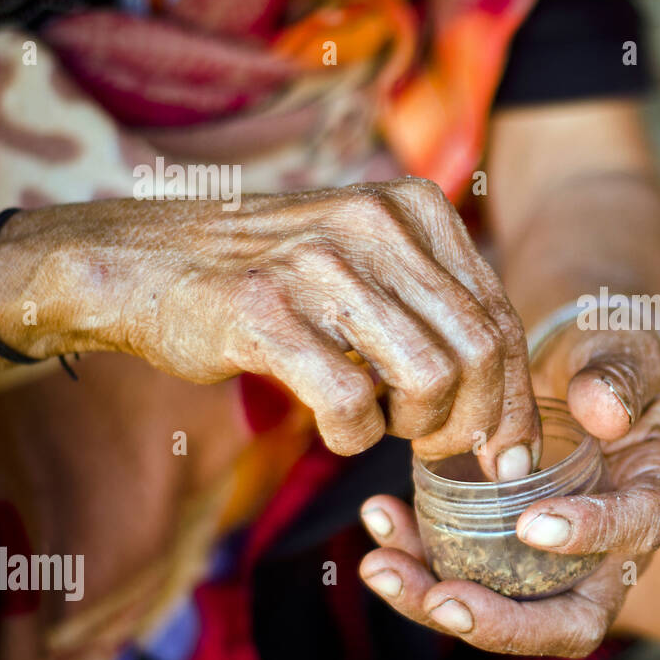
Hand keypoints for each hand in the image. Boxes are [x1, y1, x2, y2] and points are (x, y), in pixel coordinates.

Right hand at [0, 180, 538, 471]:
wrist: (144, 262)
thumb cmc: (276, 278)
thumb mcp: (371, 263)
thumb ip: (439, 306)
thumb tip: (509, 398)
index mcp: (416, 209)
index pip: (499, 317)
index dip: (514, 398)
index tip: (510, 451)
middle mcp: (376, 224)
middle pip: (478, 351)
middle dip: (475, 423)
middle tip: (444, 450)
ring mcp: (320, 264)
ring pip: (429, 377)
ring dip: (415, 426)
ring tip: (385, 426)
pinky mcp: (266, 311)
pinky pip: (352, 402)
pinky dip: (355, 436)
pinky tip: (338, 427)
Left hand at [358, 325, 659, 655]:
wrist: (568, 362)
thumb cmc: (608, 354)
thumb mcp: (624, 346)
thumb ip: (619, 375)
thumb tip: (605, 412)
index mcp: (654, 491)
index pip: (635, 531)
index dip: (591, 536)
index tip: (532, 524)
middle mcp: (611, 545)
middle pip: (569, 620)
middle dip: (501, 622)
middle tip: (440, 599)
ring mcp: (554, 558)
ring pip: (505, 612)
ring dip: (436, 600)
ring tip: (381, 565)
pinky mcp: (503, 551)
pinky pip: (462, 574)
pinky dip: (416, 557)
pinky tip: (380, 518)